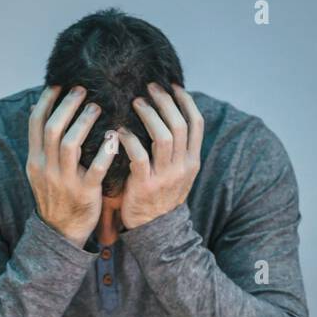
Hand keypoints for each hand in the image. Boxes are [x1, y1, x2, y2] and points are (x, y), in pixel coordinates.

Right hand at [26, 85, 119, 246]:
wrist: (60, 232)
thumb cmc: (55, 195)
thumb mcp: (40, 171)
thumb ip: (40, 143)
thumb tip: (36, 109)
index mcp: (35, 160)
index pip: (35, 124)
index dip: (46, 101)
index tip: (59, 85)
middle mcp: (46, 169)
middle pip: (53, 129)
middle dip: (67, 106)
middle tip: (82, 90)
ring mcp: (65, 181)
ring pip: (70, 145)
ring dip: (84, 122)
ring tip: (97, 108)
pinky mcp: (85, 193)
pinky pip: (95, 169)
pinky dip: (105, 152)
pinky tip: (115, 137)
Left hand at [117, 82, 202, 229]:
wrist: (156, 230)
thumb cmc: (163, 195)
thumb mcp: (179, 172)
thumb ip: (178, 148)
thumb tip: (171, 115)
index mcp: (193, 161)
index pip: (196, 123)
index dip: (186, 101)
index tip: (173, 86)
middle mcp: (183, 167)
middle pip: (179, 125)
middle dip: (165, 101)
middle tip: (149, 88)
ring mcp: (165, 177)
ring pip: (163, 137)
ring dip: (149, 115)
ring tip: (136, 102)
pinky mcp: (145, 185)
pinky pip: (139, 156)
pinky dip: (129, 139)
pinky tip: (120, 130)